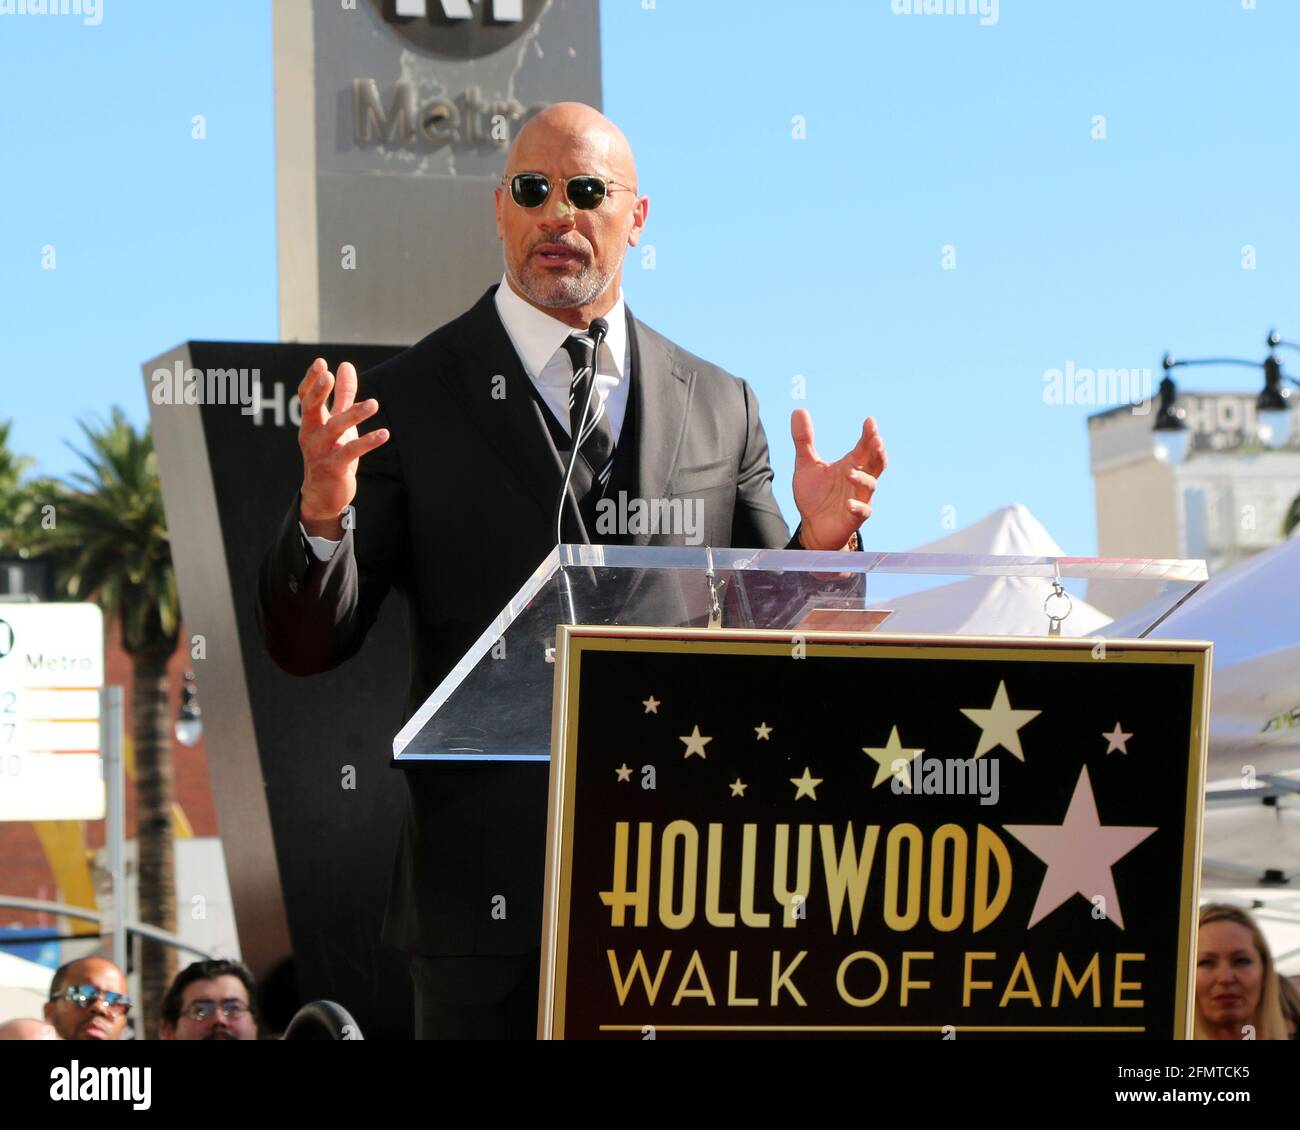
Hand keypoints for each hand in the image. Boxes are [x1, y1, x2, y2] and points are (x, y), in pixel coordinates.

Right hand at [297, 358, 389, 537]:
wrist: (324, 494)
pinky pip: (350, 452)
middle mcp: (311, 434)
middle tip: (329, 376)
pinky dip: (368, 442)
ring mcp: (321, 451)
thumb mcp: (338, 422)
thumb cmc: (331, 452)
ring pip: (334, 428)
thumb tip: (345, 365)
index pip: (306, 397)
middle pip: (311, 409)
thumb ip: (342, 395)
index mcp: (311, 422)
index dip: (311, 380)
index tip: (321, 363)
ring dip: (353, 415)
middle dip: (319, 392)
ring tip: (374, 404)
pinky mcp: (334, 467)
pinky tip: (385, 434)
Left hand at [790, 411, 885, 550]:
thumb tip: (798, 410)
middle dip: (878, 450)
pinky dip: (858, 507)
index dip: (869, 434)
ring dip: (862, 477)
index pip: (865, 447)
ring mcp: (859, 498)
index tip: (869, 421)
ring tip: (848, 471)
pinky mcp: (854, 518)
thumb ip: (804, 440)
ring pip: (871, 485)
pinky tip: (849, 504)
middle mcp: (859, 480)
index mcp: (850, 465)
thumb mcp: (806, 465)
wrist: (812, 527)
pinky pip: (863, 512)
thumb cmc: (815, 496)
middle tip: (874, 438)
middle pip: (877, 462)